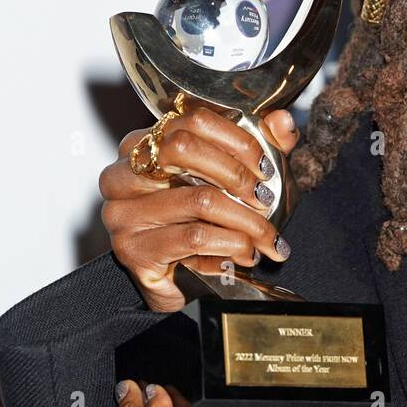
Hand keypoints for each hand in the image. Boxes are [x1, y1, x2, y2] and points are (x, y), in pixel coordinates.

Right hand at [99, 106, 301, 311]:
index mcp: (143, 146)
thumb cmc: (199, 225)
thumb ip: (260, 146)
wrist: (178, 286)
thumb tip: (283, 121)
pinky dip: (231, 244)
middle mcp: (123, 174)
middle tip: (266, 197)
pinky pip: (194, 237)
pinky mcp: (133, 250)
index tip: (265, 165)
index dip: (236, 139)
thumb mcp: (233, 181)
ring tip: (267, 236)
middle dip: (238, 174)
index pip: (192, 120)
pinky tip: (247, 253)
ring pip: (198, 198)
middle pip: (184, 149)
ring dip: (246, 220)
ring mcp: (123, 213)